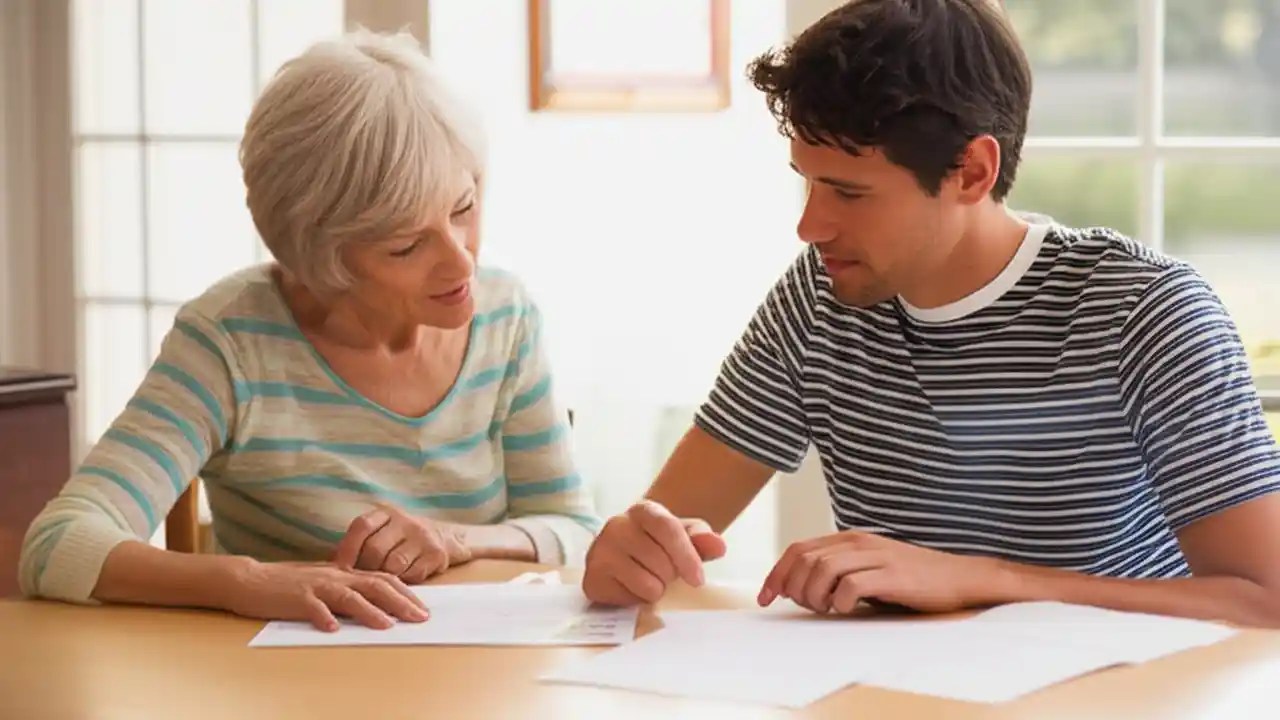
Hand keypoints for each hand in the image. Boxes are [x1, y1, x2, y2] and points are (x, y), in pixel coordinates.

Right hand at [224, 560, 429, 631]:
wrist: (251, 579)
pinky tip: (334, 629)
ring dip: (370, 612)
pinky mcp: (296, 598)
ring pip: (349, 597)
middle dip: (401, 602)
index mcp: (344, 574)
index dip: (406, 592)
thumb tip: (376, 604)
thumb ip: (348, 589)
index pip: (382, 579)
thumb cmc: (290, 584)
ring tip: (387, 626)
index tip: (423, 608)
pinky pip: (313, 608)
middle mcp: (335, 577)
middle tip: (419, 618)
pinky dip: (324, 618)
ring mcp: (316, 587)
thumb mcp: (324, 582)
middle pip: (375, 586)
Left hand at [331, 505, 471, 583]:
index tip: (341, 568)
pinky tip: (403, 581)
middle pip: (375, 549)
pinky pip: (412, 575)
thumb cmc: (402, 540)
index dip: (348, 548)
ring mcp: (422, 537)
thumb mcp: (383, 532)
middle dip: (366, 569)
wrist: (445, 537)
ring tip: (383, 582)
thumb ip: (361, 544)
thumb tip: (330, 568)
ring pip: (393, 565)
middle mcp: (405, 521)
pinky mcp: (436, 554)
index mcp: (386, 513)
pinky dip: (404, 582)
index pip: (362, 526)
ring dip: (385, 578)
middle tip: (362, 580)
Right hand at [582, 500, 726, 605]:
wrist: (629, 551)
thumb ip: (704, 539)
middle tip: (665, 571)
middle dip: (671, 574)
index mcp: (642, 511)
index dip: (686, 556)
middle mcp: (616, 526)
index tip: (698, 580)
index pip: (667, 529)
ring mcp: (599, 552)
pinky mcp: (591, 579)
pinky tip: (632, 586)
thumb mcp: (686, 536)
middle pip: (660, 562)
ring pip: (646, 584)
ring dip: (656, 588)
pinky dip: (637, 599)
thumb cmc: (661, 543)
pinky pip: (629, 600)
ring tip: (648, 577)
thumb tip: (718, 545)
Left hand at [759, 531, 1002, 613]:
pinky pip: (851, 585)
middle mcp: (859, 542)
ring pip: (822, 569)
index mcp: (849, 539)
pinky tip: (846, 610)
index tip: (765, 598)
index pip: (798, 549)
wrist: (959, 578)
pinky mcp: (892, 574)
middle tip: (805, 607)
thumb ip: (837, 572)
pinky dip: (839, 601)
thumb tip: (797, 589)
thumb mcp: (868, 569)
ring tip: (825, 609)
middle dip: (792, 587)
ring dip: (814, 594)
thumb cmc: (910, 579)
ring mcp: (876, 556)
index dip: (776, 573)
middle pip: (804, 559)